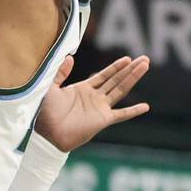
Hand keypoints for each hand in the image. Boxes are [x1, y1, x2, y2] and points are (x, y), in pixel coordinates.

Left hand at [35, 53, 149, 151]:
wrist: (46, 133)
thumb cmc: (44, 111)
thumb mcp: (50, 87)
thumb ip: (60, 72)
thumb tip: (70, 57)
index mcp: (82, 89)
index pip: (104, 75)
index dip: (116, 67)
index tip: (128, 59)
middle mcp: (94, 97)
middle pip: (116, 80)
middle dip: (130, 69)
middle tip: (145, 59)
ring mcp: (100, 108)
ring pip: (121, 90)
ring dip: (133, 78)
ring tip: (145, 67)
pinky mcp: (102, 120)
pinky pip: (121, 115)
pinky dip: (133, 111)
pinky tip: (145, 106)